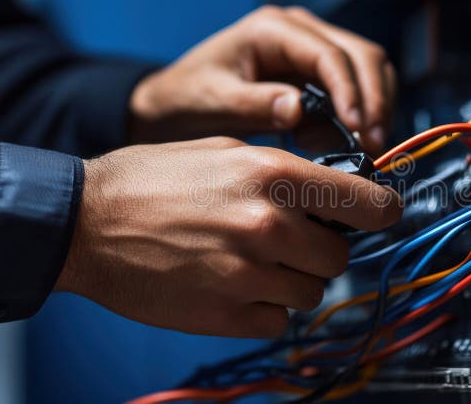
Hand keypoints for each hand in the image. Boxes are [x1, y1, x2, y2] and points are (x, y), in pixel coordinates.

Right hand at [55, 137, 401, 336]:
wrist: (86, 223)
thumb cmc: (152, 180)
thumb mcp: (224, 150)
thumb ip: (284, 172)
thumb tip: (330, 193)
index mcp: (271, 175)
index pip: (365, 202)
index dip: (382, 210)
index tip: (384, 214)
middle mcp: (266, 224)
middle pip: (339, 257)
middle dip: (321, 251)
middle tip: (289, 240)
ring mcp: (246, 274)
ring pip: (311, 293)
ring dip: (292, 280)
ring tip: (251, 260)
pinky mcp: (225, 315)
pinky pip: (276, 320)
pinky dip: (264, 307)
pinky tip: (233, 284)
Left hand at [130, 6, 396, 152]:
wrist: (177, 101)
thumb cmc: (189, 96)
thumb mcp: (214, 100)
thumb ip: (254, 103)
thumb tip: (298, 110)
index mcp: (272, 28)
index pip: (330, 54)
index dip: (350, 91)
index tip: (358, 129)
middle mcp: (300, 31)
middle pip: (362, 56)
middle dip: (375, 101)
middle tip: (373, 145)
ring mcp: (313, 49)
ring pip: (368, 70)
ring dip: (374, 109)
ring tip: (357, 147)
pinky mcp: (318, 72)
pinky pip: (355, 89)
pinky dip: (358, 116)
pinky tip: (335, 141)